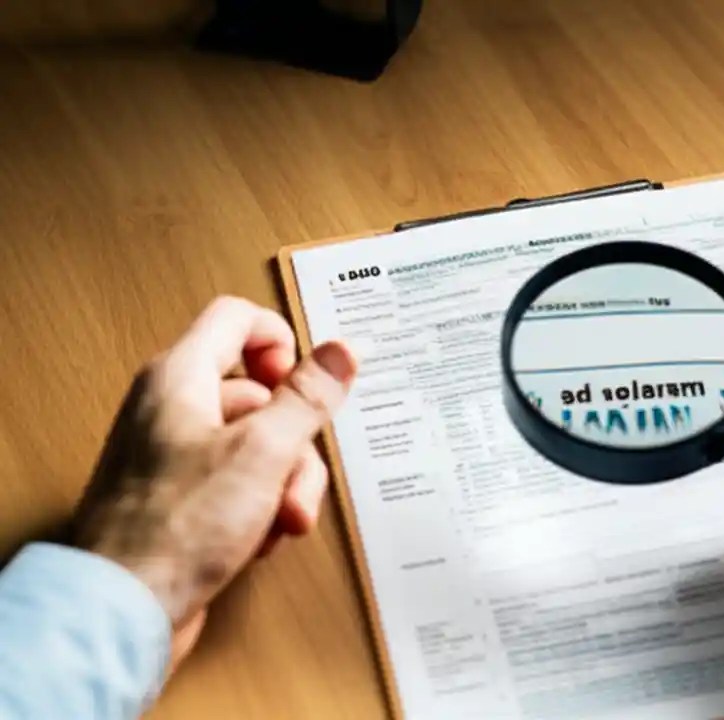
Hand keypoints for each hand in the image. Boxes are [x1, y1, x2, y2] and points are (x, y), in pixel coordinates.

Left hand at [71, 297, 356, 669]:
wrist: (123, 609)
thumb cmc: (182, 523)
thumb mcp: (265, 451)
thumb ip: (309, 396)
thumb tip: (344, 349)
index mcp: (181, 376)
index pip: (237, 319)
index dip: (282, 340)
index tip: (305, 383)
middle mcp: (172, 407)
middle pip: (260, 395)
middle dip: (296, 442)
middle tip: (296, 482)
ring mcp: (174, 455)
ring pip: (257, 446)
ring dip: (285, 484)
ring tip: (282, 523)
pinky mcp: (180, 499)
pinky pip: (239, 485)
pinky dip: (260, 508)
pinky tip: (259, 540)